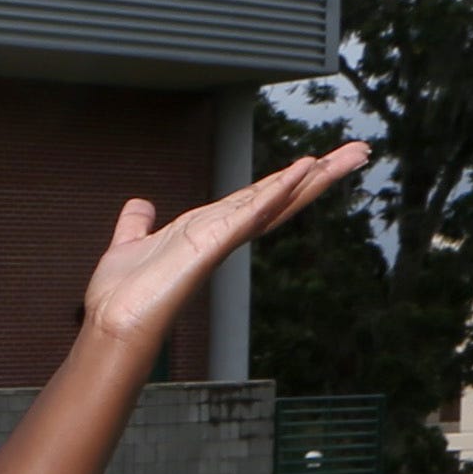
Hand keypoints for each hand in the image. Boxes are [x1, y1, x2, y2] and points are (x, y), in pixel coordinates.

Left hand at [80, 141, 370, 347]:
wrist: (111, 323)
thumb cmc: (121, 295)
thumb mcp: (131, 244)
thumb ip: (138, 224)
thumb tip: (141, 205)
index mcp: (210, 229)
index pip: (259, 197)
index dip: (289, 178)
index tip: (320, 159)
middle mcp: (224, 232)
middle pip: (282, 196)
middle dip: (321, 174)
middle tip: (361, 150)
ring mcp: (222, 238)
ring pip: (277, 200)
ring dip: (314, 176)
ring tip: (353, 154)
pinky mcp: (211, 244)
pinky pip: (250, 213)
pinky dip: (276, 191)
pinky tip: (302, 171)